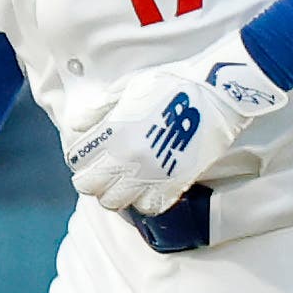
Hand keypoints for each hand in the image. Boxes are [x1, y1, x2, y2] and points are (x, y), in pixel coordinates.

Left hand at [64, 51, 285, 214]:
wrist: (216, 93)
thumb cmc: (172, 84)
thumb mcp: (129, 86)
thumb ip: (100, 108)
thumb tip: (76, 125)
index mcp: (114, 130)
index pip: (77, 159)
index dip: (79, 158)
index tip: (87, 155)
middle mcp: (128, 156)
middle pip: (90, 186)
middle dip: (91, 179)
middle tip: (102, 170)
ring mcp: (151, 173)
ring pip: (114, 202)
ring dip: (114, 193)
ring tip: (123, 181)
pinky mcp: (174, 184)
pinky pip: (147, 208)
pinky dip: (143, 201)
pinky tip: (147, 188)